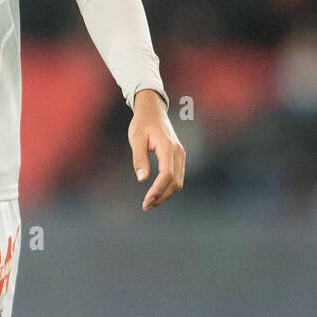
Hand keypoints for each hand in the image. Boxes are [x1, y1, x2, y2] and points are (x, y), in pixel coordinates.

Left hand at [128, 89, 185, 209]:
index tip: (146, 201)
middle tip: (145, 206)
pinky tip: (156, 193)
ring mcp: (180, 155)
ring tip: (149, 202)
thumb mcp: (136, 139)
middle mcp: (178, 152)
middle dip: (162, 196)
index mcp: (167, 147)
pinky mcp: (179, 157)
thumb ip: (139, 158)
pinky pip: (177, 177)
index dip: (157, 190)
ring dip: (165, 194)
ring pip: (178, 182)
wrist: (153, 110)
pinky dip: (168, 188)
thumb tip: (142, 179)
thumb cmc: (142, 123)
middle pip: (175, 182)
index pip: (167, 175)